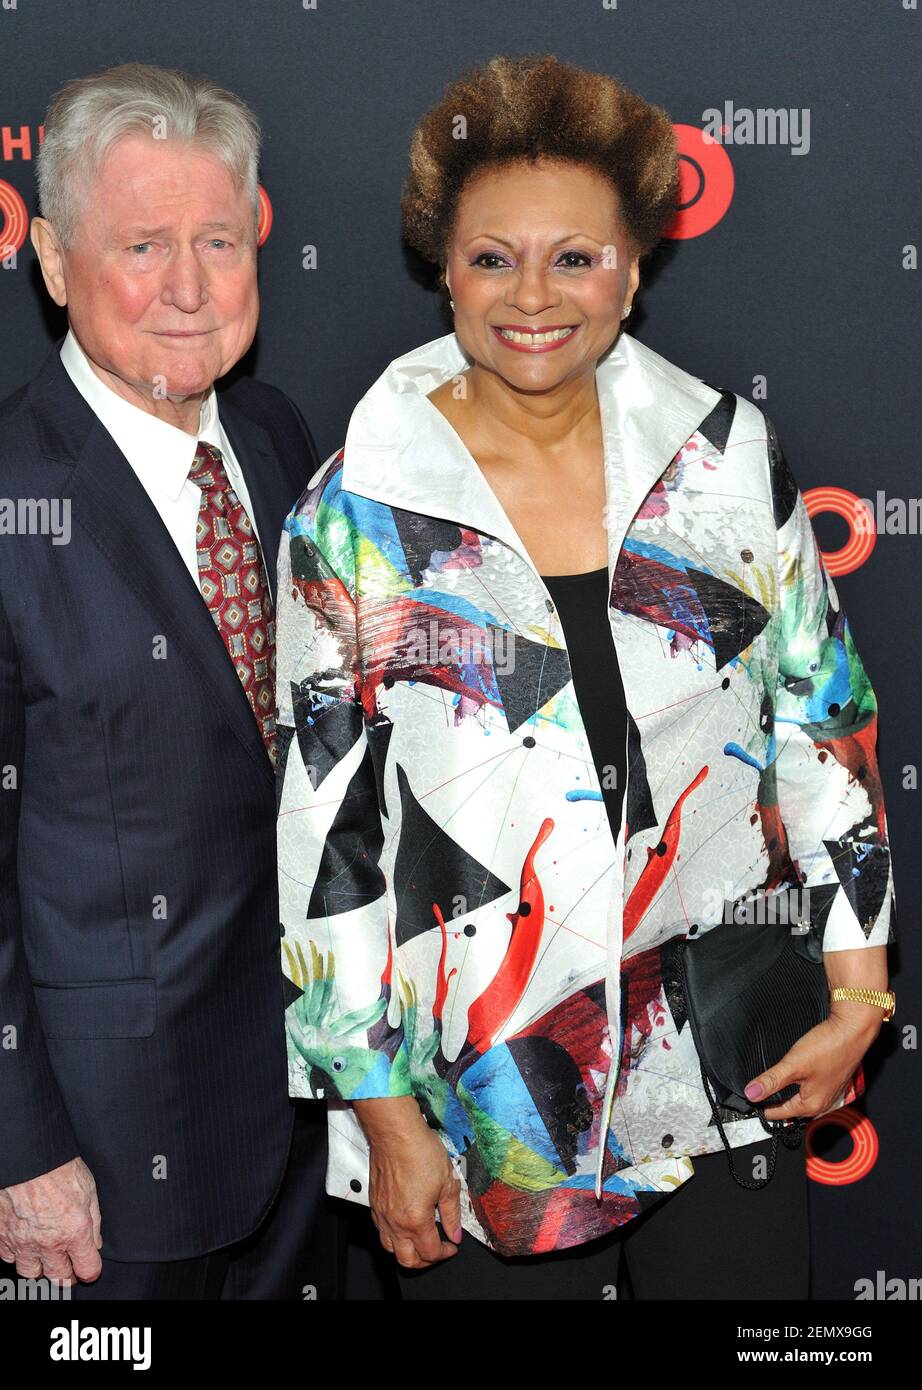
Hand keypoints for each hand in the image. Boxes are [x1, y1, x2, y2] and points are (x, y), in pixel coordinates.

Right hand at [0, 1158, 102, 1286]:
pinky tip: (24, 1242)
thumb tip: (96, 1242)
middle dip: (66, 1275)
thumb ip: (94, 1221)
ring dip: (39, 1266)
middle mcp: (49, 1242)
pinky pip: (8, 1257)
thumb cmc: (59, 1168)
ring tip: (44, 1254)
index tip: (89, 1267)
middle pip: (58, 1277)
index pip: (87, 1269)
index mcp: (75, 1231)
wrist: (29, 1157)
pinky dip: (16, 1253)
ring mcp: (23, 1241)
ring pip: (31, 1272)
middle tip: (67, 1265)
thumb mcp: (90, 1190)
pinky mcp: (3, 1235)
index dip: (90, 1270)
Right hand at [355, 1098, 462, 1269]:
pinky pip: (381, 1231)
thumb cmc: (420, 1152)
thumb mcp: (448, 1182)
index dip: (445, 1253)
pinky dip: (393, 1237)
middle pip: (408, 1261)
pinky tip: (404, 1225)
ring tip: (420, 1242)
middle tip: (437, 1250)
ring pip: (390, 1249)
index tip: (452, 1245)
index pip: (431, 1252)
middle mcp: (395, 1223)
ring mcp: (382, 1214)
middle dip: (425, 1261)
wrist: (395, 1133)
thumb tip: (455, 1233)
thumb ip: (452, 1213)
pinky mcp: (373, 1204)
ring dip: (407, 1252)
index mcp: (416, 1221)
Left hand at [744, 1010, 880, 1122]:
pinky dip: (799, 1087)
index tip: (749, 1103)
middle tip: (757, 1095)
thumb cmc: (830, 1047)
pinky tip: (795, 1078)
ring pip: (801, 1099)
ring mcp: (829, 1092)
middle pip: (791, 1108)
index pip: (779, 1113)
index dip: (762, 1107)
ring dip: (787, 1094)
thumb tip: (751, 1093)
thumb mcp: (793, 1064)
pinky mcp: (832, 1080)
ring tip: (771, 1088)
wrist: (853, 1030)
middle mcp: (823, 1103)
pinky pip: (811, 1090)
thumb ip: (771, 1080)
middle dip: (774, 1102)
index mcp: (812, 1105)